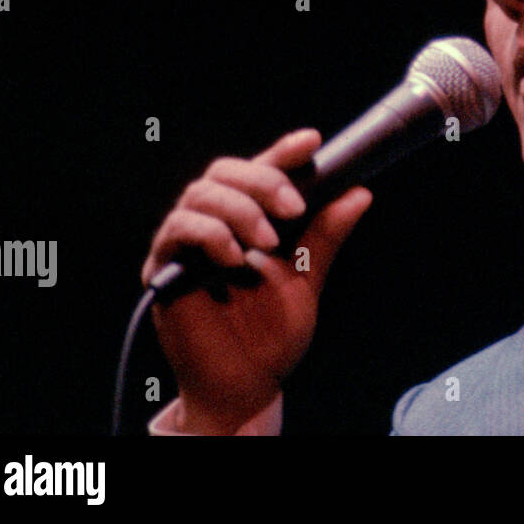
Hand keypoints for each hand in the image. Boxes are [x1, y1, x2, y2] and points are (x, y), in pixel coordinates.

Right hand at [141, 128, 372, 432]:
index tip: (313, 141)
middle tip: (292, 208)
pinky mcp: (164, 267)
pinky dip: (210, 234)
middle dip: (263, 181)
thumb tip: (359, 193)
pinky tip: (234, 257)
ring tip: (267, 243)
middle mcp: (216, 222)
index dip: (285, 151)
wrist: (247, 382)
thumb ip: (326, 235)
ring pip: (200, 194)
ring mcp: (187, 242)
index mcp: (251, 217)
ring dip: (240, 210)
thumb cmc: (272, 332)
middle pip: (225, 171)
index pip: (263, 170)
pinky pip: (177, 229)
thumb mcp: (308, 278)